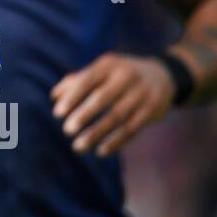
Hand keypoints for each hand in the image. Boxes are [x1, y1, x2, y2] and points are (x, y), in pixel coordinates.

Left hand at [50, 53, 174, 156]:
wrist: (162, 75)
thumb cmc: (118, 75)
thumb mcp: (101, 71)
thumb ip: (76, 81)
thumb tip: (54, 97)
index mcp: (108, 65)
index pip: (87, 80)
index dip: (72, 97)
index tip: (57, 114)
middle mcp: (126, 76)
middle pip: (102, 98)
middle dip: (84, 115)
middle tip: (67, 130)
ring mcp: (142, 93)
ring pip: (117, 116)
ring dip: (96, 133)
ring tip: (78, 147)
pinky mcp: (153, 109)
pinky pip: (132, 128)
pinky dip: (115, 141)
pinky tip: (100, 152)